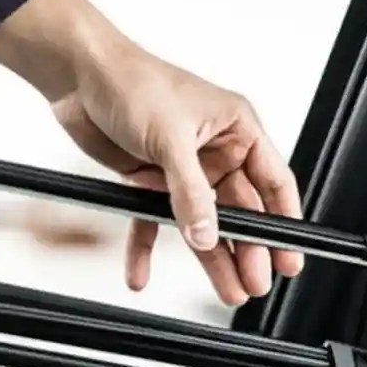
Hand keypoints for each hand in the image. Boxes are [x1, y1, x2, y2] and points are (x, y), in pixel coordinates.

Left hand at [0, 0, 304, 305]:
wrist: (76, 75)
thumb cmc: (132, 82)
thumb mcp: (170, 138)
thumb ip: (190, 192)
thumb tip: (206, 235)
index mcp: (236, 128)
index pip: (273, 181)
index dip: (284, 221)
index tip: (290, 257)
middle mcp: (214, 150)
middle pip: (240, 210)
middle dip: (247, 249)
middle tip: (254, 283)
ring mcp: (183, 168)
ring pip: (202, 223)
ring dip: (210, 258)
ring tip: (227, 290)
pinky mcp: (149, 180)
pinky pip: (153, 221)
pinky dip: (146, 248)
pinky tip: (141, 273)